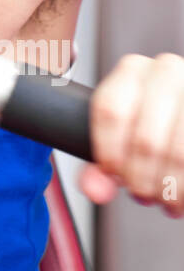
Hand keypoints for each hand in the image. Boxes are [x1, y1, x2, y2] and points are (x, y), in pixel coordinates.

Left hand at [77, 53, 183, 217]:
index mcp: (132, 71)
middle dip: (141, 178)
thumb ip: (102, 168)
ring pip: (178, 152)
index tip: (113, 173)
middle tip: (141, 192)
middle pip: (145, 139)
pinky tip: (181, 194)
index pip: (110, 111)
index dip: (109, 152)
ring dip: (169, 186)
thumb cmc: (156, 128)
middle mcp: (166, 72)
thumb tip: (95, 189)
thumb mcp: (124, 142)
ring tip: (166, 199)